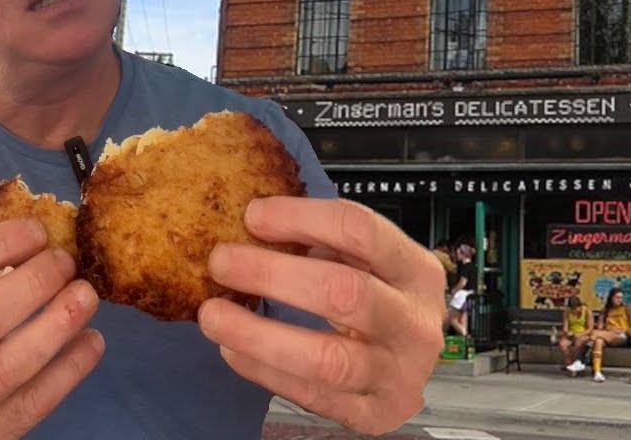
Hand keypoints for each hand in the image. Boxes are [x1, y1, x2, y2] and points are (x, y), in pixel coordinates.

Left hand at [199, 197, 445, 434]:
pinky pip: (311, 397)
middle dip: (272, 272)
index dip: (302, 218)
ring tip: (213, 315)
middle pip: (343, 291)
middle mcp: (414, 323)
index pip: (361, 231)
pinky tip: (233, 350)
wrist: (413, 369)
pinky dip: (264, 371)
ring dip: (258, 333)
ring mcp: (397, 375)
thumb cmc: (385, 306)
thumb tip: (259, 226)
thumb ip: (330, 245)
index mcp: (417, 272)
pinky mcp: (375, 415)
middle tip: (222, 262)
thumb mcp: (373, 266)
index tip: (254, 215)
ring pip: (325, 358)